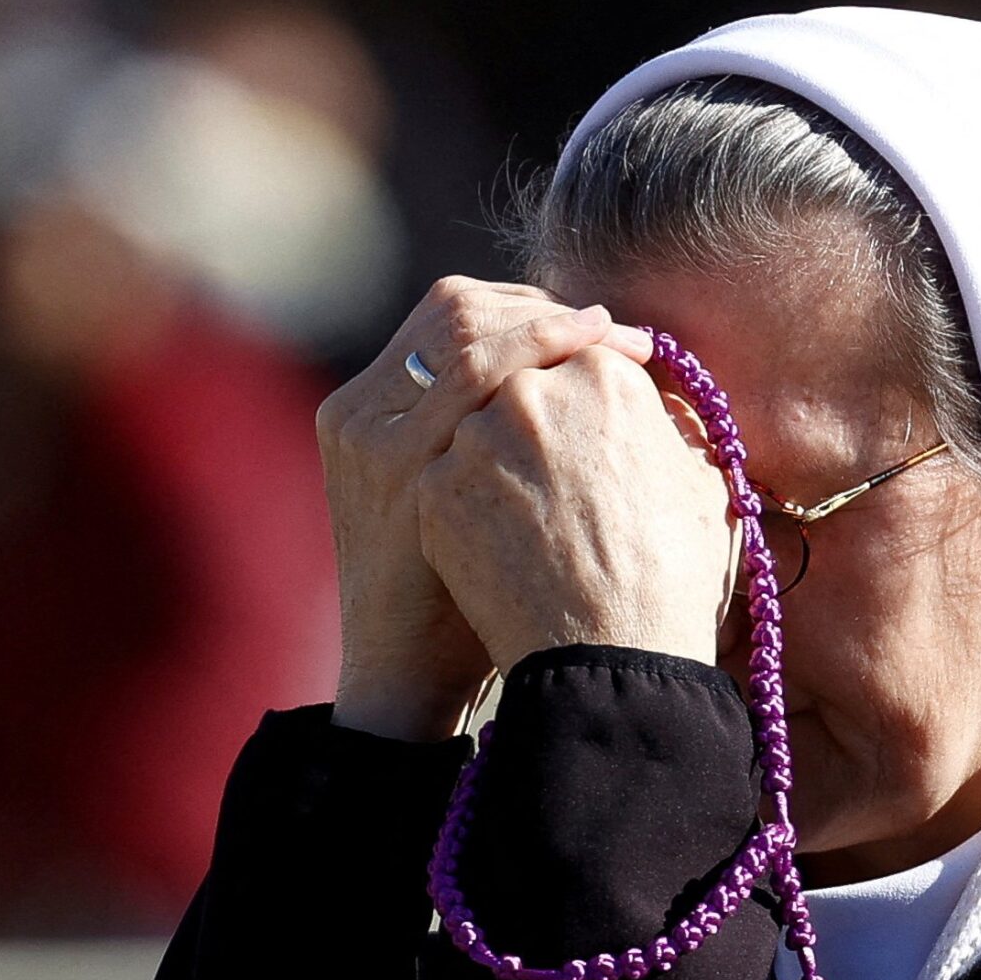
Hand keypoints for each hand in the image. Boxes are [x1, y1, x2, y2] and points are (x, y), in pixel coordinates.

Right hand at [319, 276, 654, 738]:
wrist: (409, 672)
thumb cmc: (458, 597)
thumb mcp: (456, 501)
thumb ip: (486, 439)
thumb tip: (570, 379)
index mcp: (367, 409)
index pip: (448, 314)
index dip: (526, 310)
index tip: (593, 327)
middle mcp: (360, 410)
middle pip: (455, 307)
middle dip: (544, 309)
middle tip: (615, 329)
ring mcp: (372, 432)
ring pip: (467, 328)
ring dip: (553, 325)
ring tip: (621, 341)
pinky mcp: (396, 460)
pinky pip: (476, 374)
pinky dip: (543, 355)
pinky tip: (598, 367)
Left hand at [414, 346, 732, 673]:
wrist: (610, 658)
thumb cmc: (672, 575)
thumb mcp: (699, 484)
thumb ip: (671, 423)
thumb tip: (658, 399)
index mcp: (601, 374)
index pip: (578, 352)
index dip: (582, 382)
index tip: (581, 406)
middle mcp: (529, 390)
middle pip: (516, 375)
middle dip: (531, 407)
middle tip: (547, 450)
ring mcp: (472, 438)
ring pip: (473, 420)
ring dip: (495, 449)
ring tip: (527, 499)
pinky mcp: (434, 488)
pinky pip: (445, 473)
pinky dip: (468, 497)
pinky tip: (497, 533)